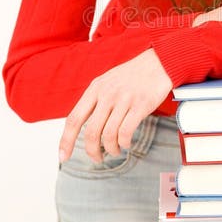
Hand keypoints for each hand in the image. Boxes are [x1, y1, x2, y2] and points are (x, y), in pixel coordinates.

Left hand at [58, 48, 172, 162]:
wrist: (158, 62)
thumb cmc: (133, 75)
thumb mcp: (107, 81)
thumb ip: (95, 100)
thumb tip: (83, 126)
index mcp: (95, 88)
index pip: (74, 119)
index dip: (66, 140)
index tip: (63, 156)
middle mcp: (106, 94)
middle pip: (91, 132)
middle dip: (92, 152)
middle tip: (97, 159)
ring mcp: (124, 99)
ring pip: (109, 135)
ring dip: (111, 149)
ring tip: (115, 151)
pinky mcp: (140, 105)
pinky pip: (126, 132)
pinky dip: (124, 143)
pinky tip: (126, 143)